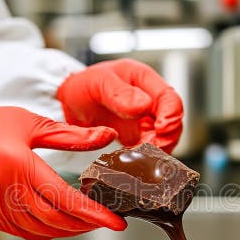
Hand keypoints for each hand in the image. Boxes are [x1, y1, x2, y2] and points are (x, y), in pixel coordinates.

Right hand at [0, 102, 126, 239]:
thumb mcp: (25, 122)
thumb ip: (68, 134)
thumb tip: (105, 137)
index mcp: (20, 167)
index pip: (67, 200)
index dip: (96, 215)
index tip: (117, 221)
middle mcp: (8, 194)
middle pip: (58, 221)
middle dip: (86, 225)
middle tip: (105, 220)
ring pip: (42, 232)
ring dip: (68, 231)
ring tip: (86, 222)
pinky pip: (23, 232)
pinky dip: (45, 232)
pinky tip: (57, 225)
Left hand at [57, 59, 183, 153]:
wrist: (66, 102)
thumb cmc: (82, 85)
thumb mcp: (97, 83)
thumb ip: (119, 94)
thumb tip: (144, 106)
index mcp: (143, 80)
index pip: (170, 98)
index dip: (171, 115)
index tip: (161, 129)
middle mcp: (149, 100)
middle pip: (173, 121)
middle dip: (166, 137)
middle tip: (150, 148)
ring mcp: (144, 120)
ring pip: (164, 138)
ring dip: (157, 149)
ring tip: (139, 154)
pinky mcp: (136, 137)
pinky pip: (149, 149)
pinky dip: (145, 156)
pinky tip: (132, 159)